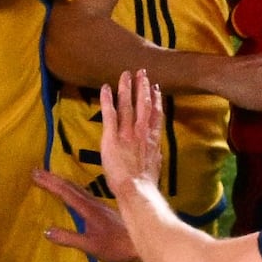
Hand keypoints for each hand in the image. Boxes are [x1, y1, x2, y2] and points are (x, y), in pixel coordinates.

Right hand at [33, 169, 139, 261]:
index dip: (50, 183)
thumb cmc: (117, 246)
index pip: (65, 192)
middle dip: (53, 179)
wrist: (143, 241)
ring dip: (63, 182)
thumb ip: (70, 238)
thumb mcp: (91, 246)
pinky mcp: (106, 209)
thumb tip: (47, 231)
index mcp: (88, 209)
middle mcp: (93, 203)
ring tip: (51, 178)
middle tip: (37, 171)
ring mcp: (100, 205)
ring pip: (78, 189)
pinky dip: (73, 189)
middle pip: (70, 187)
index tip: (35, 173)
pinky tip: (74, 192)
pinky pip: (84, 194)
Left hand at [100, 71, 164, 188]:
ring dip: (127, 88)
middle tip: (142, 73)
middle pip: (143, 104)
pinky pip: (109, 113)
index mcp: (152, 139)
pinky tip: (105, 88)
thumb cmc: (145, 183)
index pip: (156, 114)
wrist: (136, 189)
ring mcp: (127, 133)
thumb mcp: (156, 166)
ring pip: (128, 104)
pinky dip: (108, 99)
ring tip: (126, 74)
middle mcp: (141, 132)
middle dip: (143, 87)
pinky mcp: (112, 136)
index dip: (156, 99)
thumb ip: (155, 155)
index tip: (156, 88)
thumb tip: (156, 153)